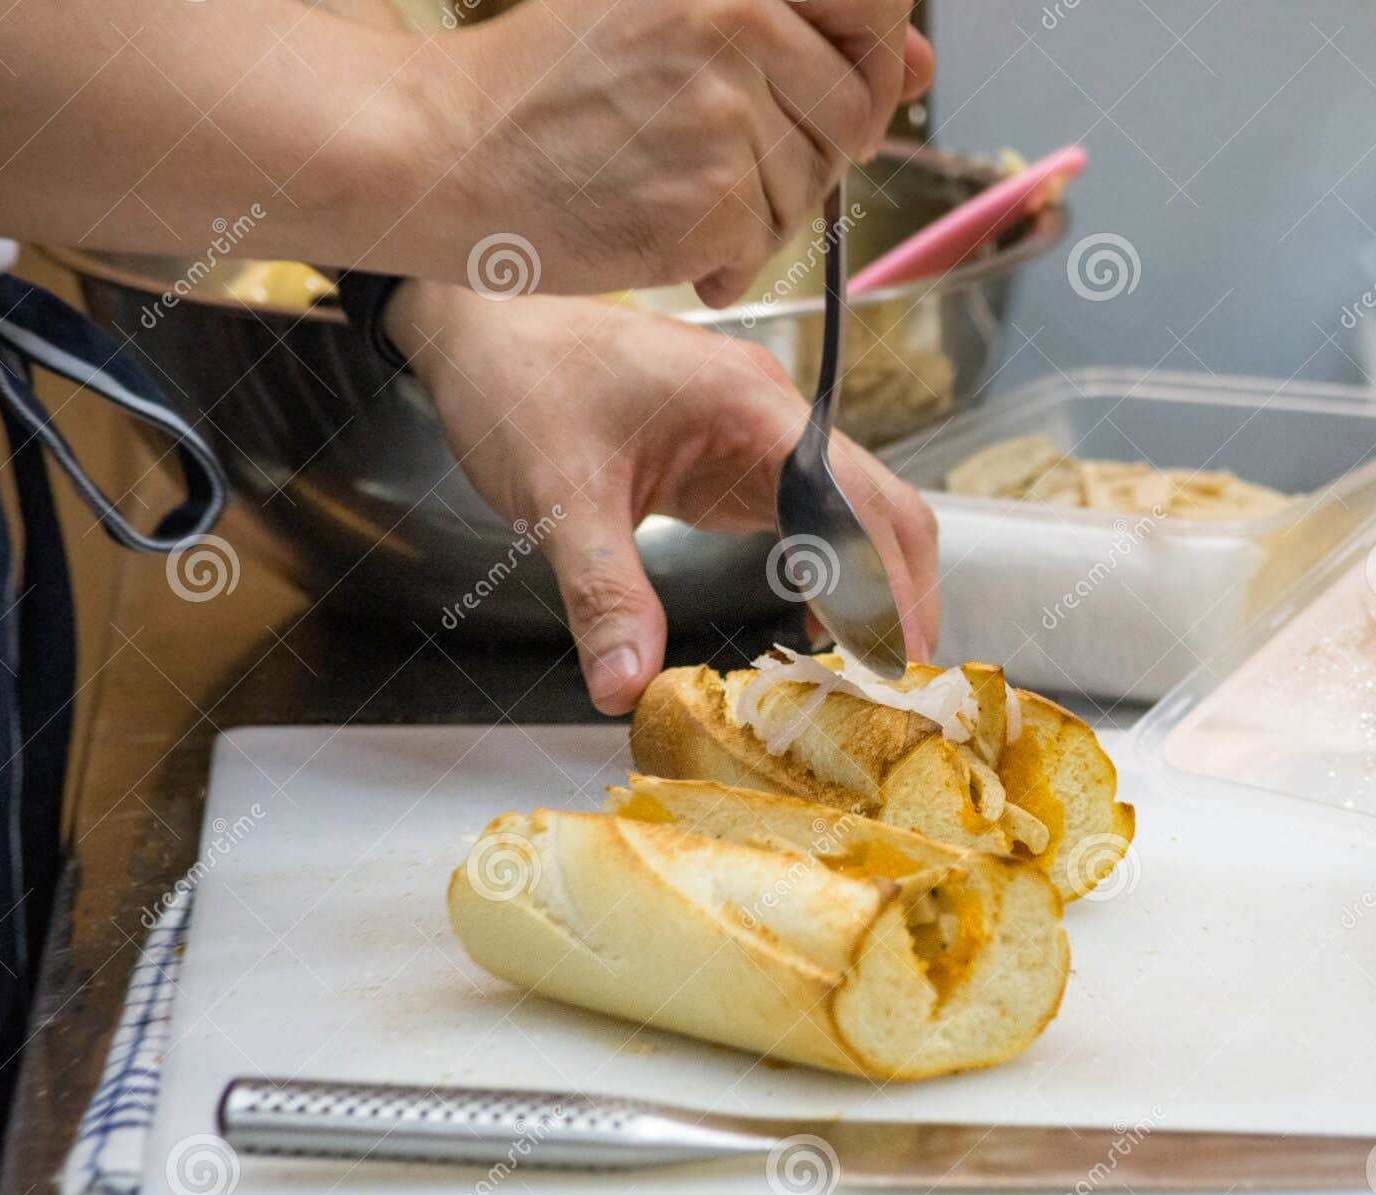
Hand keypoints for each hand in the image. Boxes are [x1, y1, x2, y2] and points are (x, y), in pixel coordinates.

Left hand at [390, 283, 939, 713]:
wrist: (478, 326)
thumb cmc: (519, 381)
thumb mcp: (560, 497)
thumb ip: (604, 595)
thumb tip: (627, 687)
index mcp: (750, 407)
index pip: (859, 498)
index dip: (892, 583)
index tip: (897, 658)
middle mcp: (770, 414)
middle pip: (876, 503)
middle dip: (898, 590)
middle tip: (896, 677)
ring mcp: (754, 434)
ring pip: (846, 512)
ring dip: (865, 583)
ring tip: (865, 664)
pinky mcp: (730, 458)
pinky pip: (800, 516)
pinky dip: (820, 571)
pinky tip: (811, 622)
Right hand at [417, 0, 931, 306]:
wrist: (446, 151)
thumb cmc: (542, 85)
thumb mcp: (664, 11)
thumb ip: (797, 25)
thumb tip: (918, 61)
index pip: (878, 4)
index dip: (872, 60)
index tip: (832, 90)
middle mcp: (739, 20)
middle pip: (854, 112)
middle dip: (808, 153)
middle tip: (724, 160)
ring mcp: (727, 113)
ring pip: (809, 189)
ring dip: (758, 215)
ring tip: (670, 195)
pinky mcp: (711, 202)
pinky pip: (763, 248)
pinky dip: (722, 264)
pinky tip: (662, 241)